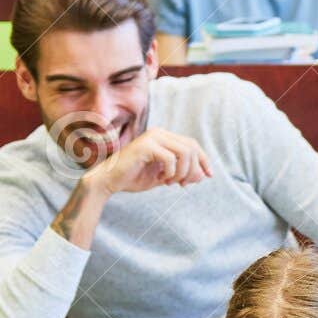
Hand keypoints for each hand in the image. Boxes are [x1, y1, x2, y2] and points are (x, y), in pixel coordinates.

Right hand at [86, 129, 212, 197]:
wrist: (109, 181)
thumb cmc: (134, 178)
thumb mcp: (165, 177)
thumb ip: (183, 174)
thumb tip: (204, 175)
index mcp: (164, 137)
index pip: (192, 144)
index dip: (203, 160)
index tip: (209, 175)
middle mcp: (159, 133)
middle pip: (191, 148)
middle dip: (193, 169)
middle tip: (183, 184)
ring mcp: (152, 137)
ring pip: (185, 152)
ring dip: (183, 172)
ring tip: (171, 182)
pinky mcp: (146, 145)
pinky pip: (170, 158)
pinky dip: (171, 172)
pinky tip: (161, 179)